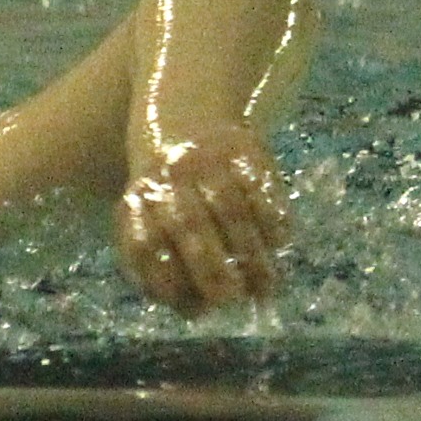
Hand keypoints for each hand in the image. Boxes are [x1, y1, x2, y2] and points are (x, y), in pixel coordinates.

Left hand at [113, 122, 289, 313]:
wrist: (185, 108)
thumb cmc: (168, 186)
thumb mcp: (150, 214)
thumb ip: (163, 262)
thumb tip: (195, 312)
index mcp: (140, 196)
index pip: (143, 243)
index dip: (165, 279)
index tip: (192, 309)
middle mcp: (171, 175)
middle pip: (189, 226)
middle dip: (211, 269)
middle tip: (232, 301)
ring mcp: (209, 157)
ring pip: (232, 211)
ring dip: (251, 254)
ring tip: (266, 287)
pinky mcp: (245, 147)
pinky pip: (262, 189)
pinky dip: (273, 220)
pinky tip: (281, 246)